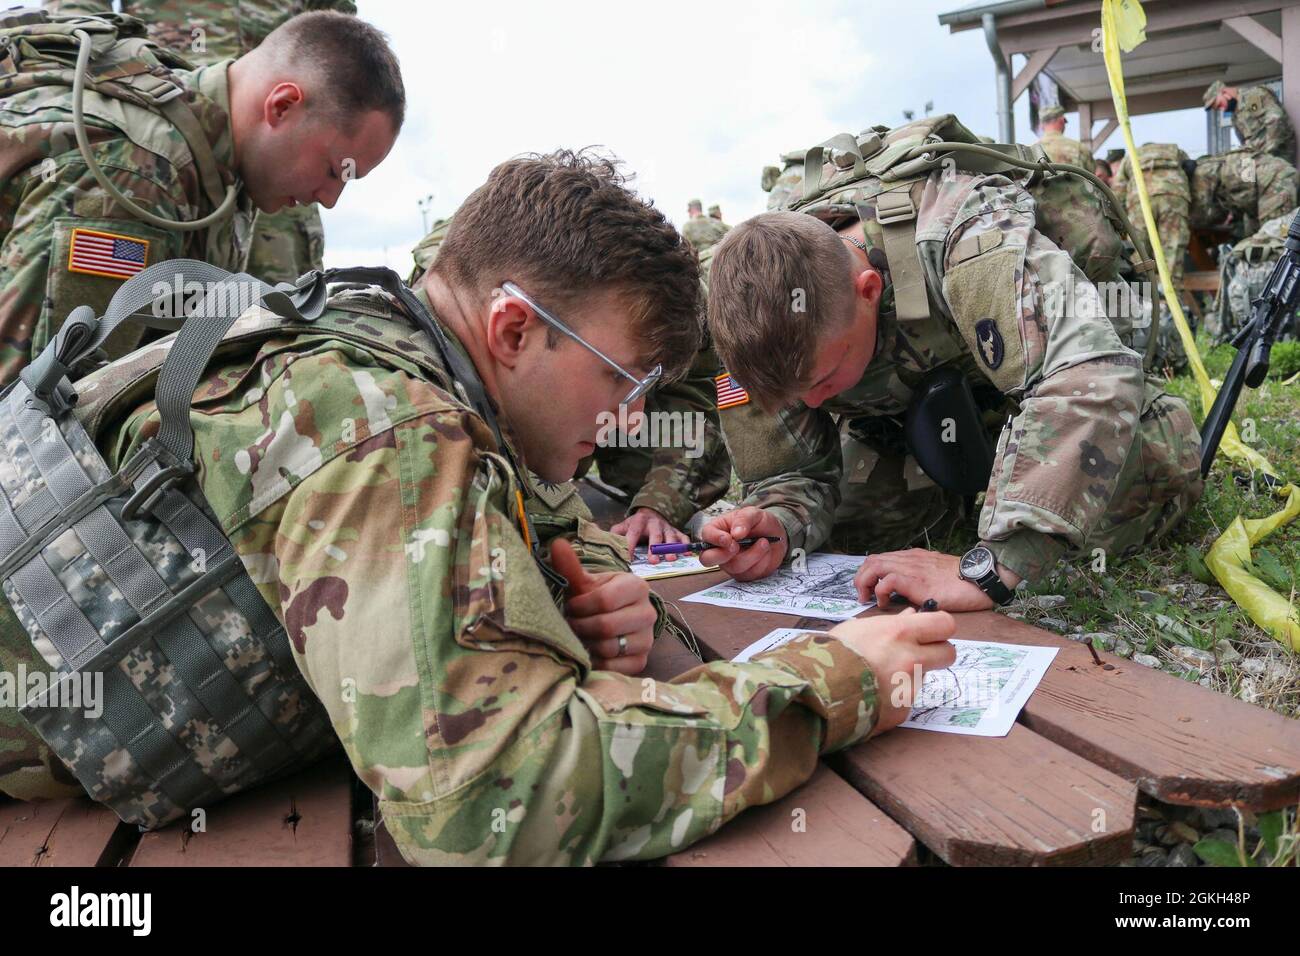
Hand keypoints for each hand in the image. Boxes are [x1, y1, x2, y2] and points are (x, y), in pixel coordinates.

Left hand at [549, 538, 655, 674]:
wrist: (614, 616)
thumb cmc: (597, 597)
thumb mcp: (585, 583)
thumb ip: (571, 567)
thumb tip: (557, 544)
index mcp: (637, 587)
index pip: (604, 600)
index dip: (580, 606)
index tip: (571, 606)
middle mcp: (648, 613)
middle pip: (606, 626)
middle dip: (581, 626)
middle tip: (571, 623)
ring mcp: (647, 639)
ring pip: (609, 648)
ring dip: (586, 644)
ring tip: (579, 636)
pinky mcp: (641, 661)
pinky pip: (614, 667)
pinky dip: (596, 662)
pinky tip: (589, 652)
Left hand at [611, 507, 687, 562]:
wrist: (652, 512)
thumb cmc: (636, 524)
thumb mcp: (624, 526)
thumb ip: (615, 534)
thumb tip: (603, 542)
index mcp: (639, 521)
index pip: (633, 533)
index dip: (630, 544)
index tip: (628, 558)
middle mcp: (654, 523)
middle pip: (655, 535)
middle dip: (655, 548)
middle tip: (653, 561)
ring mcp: (666, 527)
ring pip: (670, 537)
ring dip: (671, 548)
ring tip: (671, 559)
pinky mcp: (676, 531)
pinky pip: (683, 537)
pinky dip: (685, 544)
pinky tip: (687, 553)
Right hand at [698, 506, 787, 580]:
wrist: (776, 535)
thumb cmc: (760, 523)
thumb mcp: (753, 513)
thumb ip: (743, 519)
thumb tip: (736, 533)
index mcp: (718, 530)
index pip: (707, 535)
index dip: (715, 539)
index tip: (728, 539)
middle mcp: (720, 549)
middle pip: (708, 559)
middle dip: (723, 555)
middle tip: (737, 547)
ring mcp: (730, 563)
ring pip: (734, 567)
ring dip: (753, 554)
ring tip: (764, 542)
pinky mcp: (743, 574)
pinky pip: (750, 573)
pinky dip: (762, 562)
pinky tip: (765, 552)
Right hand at [828, 609, 956, 733]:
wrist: (814, 689)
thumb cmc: (831, 653)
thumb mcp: (859, 628)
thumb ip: (891, 623)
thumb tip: (912, 615)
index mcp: (900, 633)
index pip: (944, 624)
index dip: (940, 627)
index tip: (931, 632)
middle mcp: (911, 660)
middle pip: (949, 653)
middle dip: (937, 653)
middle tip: (919, 654)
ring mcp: (909, 688)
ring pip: (925, 678)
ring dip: (910, 676)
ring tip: (879, 677)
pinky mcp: (902, 712)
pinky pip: (907, 700)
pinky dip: (894, 697)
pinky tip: (873, 694)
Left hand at [853, 548, 1018, 612]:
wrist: (981, 578)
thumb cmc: (964, 581)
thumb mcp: (937, 574)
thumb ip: (921, 577)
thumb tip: (907, 592)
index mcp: (913, 557)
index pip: (881, 558)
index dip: (868, 572)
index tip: (867, 587)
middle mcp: (910, 559)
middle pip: (872, 560)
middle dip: (861, 577)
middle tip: (862, 595)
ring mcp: (912, 568)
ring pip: (875, 566)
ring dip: (865, 583)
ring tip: (867, 599)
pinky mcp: (917, 581)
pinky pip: (888, 580)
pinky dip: (880, 591)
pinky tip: (884, 603)